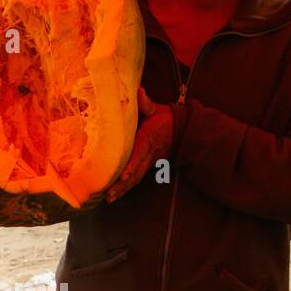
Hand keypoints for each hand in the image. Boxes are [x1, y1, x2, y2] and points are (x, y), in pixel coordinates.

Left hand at [105, 87, 175, 202]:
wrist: (181, 131)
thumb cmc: (165, 118)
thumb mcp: (157, 109)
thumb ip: (146, 103)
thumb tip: (138, 91)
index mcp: (149, 139)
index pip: (140, 154)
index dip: (132, 165)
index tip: (124, 176)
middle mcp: (149, 154)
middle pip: (135, 172)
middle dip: (123, 185)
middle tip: (109, 195)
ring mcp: (148, 163)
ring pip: (135, 179)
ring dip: (122, 190)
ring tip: (109, 199)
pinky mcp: (146, 167)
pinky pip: (136, 179)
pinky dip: (125, 188)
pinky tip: (114, 195)